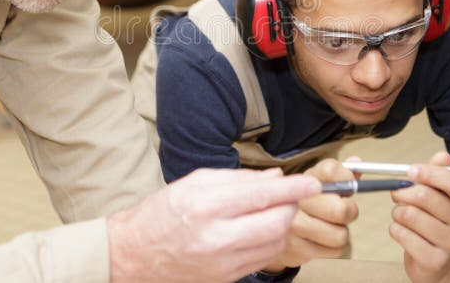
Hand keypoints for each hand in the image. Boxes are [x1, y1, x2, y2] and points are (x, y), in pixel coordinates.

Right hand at [106, 167, 319, 282]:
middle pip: (276, 223)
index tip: (314, 182)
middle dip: (291, 206)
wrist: (135, 256)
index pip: (263, 195)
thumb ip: (238, 178)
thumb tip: (275, 178)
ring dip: (283, 224)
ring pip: (275, 243)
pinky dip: (271, 241)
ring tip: (272, 211)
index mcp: (206, 206)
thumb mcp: (195, 182)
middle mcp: (216, 237)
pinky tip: (261, 229)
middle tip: (290, 195)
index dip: (294, 187)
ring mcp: (223, 263)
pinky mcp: (226, 279)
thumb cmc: (163, 213)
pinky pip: (264, 259)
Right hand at [264, 158, 359, 272]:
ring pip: (340, 235)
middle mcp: (294, 200)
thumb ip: (339, 173)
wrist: (271, 228)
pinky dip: (333, 248)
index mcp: (302, 179)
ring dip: (340, 232)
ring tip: (328, 226)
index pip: (331, 171)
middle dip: (349, 212)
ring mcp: (292, 226)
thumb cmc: (305, 203)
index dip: (347, 178)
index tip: (348, 184)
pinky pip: (335, 251)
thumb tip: (357, 162)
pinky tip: (321, 240)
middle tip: (343, 212)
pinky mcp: (295, 249)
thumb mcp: (318, 182)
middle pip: (341, 210)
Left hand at [389, 151, 449, 282]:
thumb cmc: (435, 223)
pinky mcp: (435, 260)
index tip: (410, 171)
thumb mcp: (438, 195)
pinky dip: (395, 229)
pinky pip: (403, 234)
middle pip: (426, 196)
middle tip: (397, 194)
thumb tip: (443, 157)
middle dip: (403, 192)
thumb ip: (437, 174)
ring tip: (402, 216)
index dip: (430, 173)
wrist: (438, 262)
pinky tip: (403, 231)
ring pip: (410, 215)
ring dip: (397, 212)